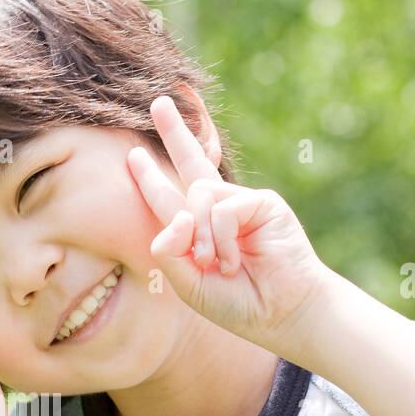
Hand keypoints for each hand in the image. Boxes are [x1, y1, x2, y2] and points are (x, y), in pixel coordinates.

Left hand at [126, 95, 334, 362]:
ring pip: (198, 194)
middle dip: (174, 132)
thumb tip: (172, 218)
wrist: (281, 313)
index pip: (170, 197)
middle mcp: (219, 211)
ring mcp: (241, 204)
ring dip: (200, 234)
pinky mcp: (262, 203)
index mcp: (199, 231)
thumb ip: (171, 254)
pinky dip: (221, 237)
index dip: (152, 177)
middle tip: (159, 101)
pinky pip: (223, 207)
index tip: (133, 155)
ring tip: (213, 264)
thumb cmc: (237, 304)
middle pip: (192, 162)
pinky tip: (232, 262)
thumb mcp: (190, 285)